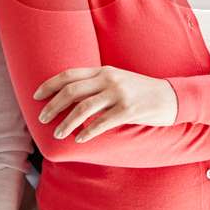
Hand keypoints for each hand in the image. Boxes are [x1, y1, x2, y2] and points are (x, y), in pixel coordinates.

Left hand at [35, 66, 177, 142]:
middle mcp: (109, 79)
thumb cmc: (142, 92)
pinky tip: (80, 139)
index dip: (50, 85)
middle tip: (43, 119)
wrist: (172, 97)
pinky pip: (102, 123)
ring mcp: (119, 94)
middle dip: (53, 106)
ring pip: (83, 108)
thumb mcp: (119, 80)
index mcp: (104, 70)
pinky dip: (88, 132)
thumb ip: (98, 84)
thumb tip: (71, 97)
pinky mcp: (129, 110)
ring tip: (58, 133)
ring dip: (67, 122)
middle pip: (72, 91)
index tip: (37, 96)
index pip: (69, 74)